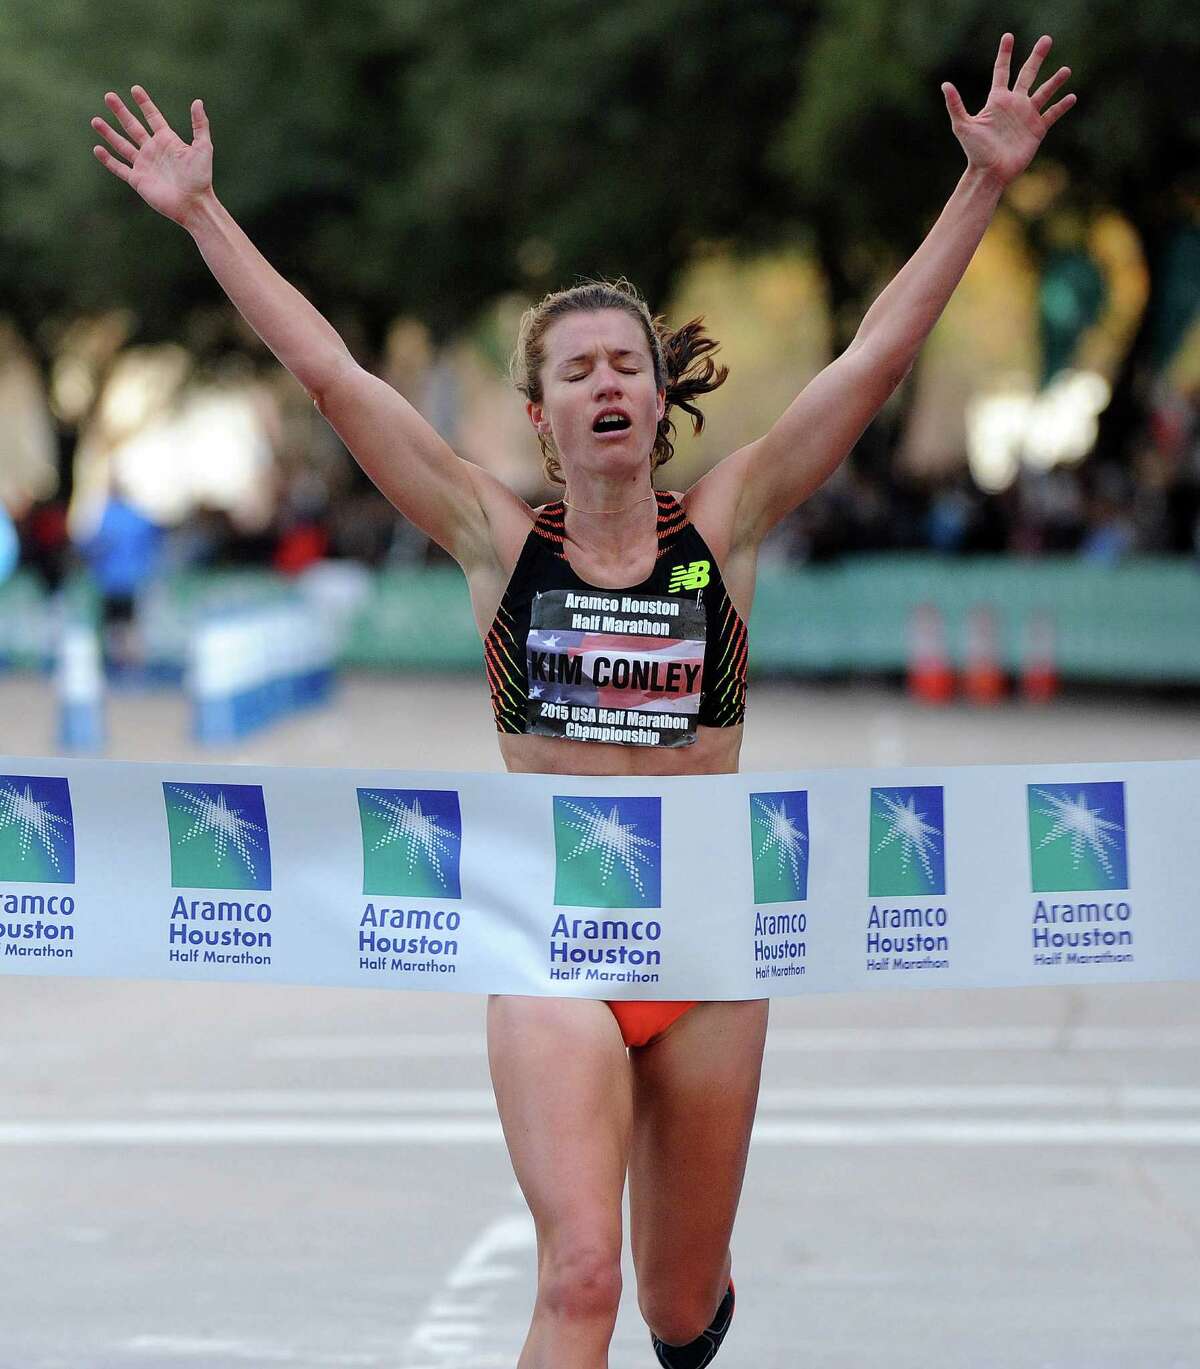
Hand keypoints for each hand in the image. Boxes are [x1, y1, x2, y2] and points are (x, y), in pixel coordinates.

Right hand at [91, 86, 213, 224]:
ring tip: (95, 120)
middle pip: (133, 127)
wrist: (194, 204)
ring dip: (109, 133)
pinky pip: (119, 168)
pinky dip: (108, 159)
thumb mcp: (203, 148)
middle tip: (108, 96)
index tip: (134, 89)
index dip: (144, 103)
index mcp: (167, 140)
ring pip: (122, 145)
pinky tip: (97, 149)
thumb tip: (198, 101)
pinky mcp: (138, 180)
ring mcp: (144, 165)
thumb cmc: (201, 177)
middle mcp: (153, 150)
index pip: (153, 117)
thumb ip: (200, 125)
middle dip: (120, 112)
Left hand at [942, 34, 1074, 188]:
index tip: (1008, 36)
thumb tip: (945, 84)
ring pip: (1044, 92)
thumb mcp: (963, 126)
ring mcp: (1026, 116)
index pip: (1001, 71)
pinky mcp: (1036, 130)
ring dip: (1055, 81)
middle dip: (1037, 57)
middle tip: (1047, 39)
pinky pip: (1052, 114)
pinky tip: (1072, 97)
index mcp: (997, 100)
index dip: (1005, 54)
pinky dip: (1061, 106)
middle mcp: (1013, 104)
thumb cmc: (974, 151)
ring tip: (1066, 70)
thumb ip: (955, 105)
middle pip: (1028, 74)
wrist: (989, 173)